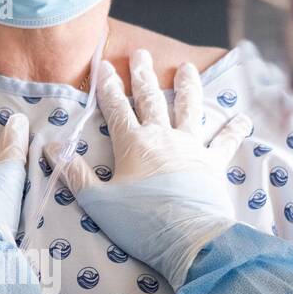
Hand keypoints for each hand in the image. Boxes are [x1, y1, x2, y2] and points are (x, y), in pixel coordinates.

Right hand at [59, 50, 251, 288]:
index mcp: (133, 144)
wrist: (188, 239)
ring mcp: (191, 148)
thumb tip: (50, 147)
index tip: (104, 66)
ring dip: (188, 87)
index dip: (108, 87)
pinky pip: (225, 142)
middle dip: (143, 76)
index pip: (116, 108)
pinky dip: (234, 129)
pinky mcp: (213, 164)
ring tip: (188, 68)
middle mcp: (162, 137)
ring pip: (189, 109)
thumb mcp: (97, 201)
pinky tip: (242, 117)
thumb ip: (75, 173)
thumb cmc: (140, 222)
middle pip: (151, 100)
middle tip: (142, 54)